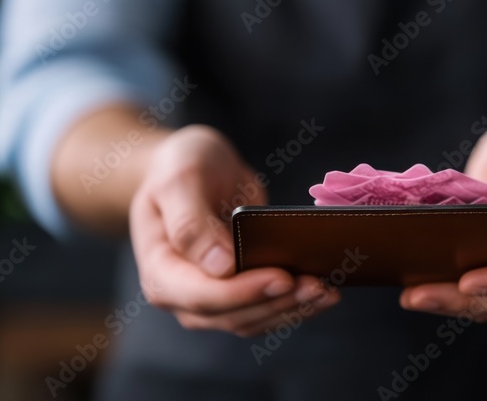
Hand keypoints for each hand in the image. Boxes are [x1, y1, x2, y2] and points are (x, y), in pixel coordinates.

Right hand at [130, 125, 339, 336]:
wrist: (192, 167)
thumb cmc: (181, 166)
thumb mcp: (180, 178)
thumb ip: (190, 221)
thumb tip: (219, 267)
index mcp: (160, 269)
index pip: (200, 295)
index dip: (242, 292)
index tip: (282, 277)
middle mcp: (182, 293)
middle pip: (231, 315)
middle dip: (277, 303)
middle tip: (317, 284)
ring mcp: (210, 297)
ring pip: (253, 319)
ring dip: (291, 309)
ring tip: (327, 290)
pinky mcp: (237, 292)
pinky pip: (265, 309)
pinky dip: (294, 304)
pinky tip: (324, 291)